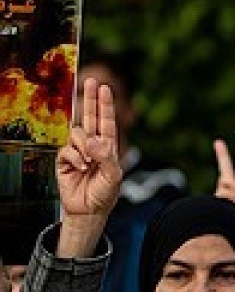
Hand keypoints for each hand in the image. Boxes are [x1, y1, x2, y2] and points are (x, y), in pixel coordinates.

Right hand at [56, 78, 121, 256]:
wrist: (88, 210)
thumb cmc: (104, 193)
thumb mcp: (113, 176)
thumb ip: (105, 157)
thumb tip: (92, 140)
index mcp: (108, 146)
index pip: (106, 121)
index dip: (105, 104)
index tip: (104, 87)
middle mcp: (93, 145)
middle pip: (90, 117)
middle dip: (90, 99)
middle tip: (91, 80)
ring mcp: (78, 151)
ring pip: (77, 135)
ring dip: (84, 147)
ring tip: (89, 164)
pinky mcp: (65, 159)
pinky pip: (67, 150)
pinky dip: (75, 158)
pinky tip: (80, 168)